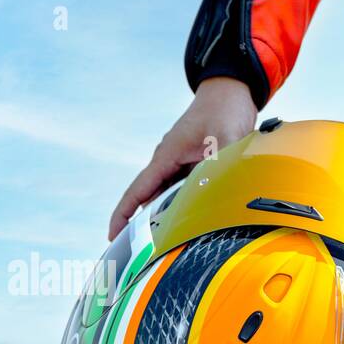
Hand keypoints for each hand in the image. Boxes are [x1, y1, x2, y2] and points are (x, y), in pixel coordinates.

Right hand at [108, 77, 256, 239]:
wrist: (231, 90)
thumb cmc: (224, 110)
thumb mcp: (226, 138)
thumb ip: (220, 166)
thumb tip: (216, 191)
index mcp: (167, 156)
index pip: (138, 191)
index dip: (123, 214)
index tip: (111, 236)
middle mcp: (167, 161)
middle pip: (146, 198)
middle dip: (136, 224)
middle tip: (132, 253)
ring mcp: (178, 162)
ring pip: (164, 196)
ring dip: (159, 217)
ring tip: (156, 245)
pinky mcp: (191, 163)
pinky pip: (180, 190)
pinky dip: (178, 206)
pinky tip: (185, 222)